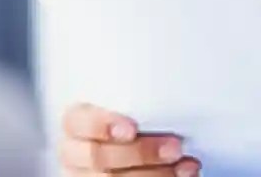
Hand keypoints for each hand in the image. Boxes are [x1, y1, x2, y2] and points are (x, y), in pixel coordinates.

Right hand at [58, 102, 200, 175]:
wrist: (132, 153)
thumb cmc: (134, 124)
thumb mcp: (128, 108)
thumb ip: (135, 104)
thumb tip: (167, 91)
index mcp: (76, 126)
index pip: (76, 122)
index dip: (102, 125)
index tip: (132, 128)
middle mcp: (76, 154)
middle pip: (97, 157)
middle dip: (140, 153)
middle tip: (174, 147)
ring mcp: (87, 176)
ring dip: (156, 174)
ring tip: (185, 165)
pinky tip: (182, 175)